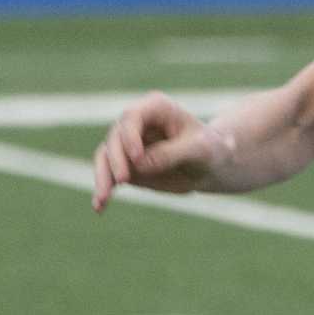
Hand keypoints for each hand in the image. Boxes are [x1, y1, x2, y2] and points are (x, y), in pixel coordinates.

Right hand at [92, 92, 222, 210]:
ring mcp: (128, 143)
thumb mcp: (199, 150)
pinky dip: (104, 189)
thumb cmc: (211, 149)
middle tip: (123, 180)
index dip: (130, 136)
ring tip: (103, 199)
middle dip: (116, 160)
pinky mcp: (126, 164)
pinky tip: (100, 206)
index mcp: (155, 107)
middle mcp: (136, 122)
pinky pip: (108, 174)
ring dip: (102, 177)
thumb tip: (139, 164)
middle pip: (115, 138)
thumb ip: (171, 154)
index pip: (132, 117)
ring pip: (106, 156)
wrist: (213, 166)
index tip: (137, 158)